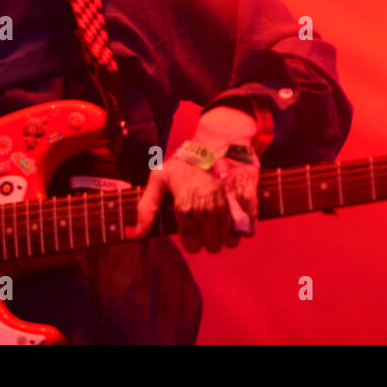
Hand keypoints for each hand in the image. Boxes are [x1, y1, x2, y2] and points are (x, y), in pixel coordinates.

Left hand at [126, 108, 260, 253]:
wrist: (218, 139)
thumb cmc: (186, 161)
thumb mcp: (160, 178)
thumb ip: (146, 207)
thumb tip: (137, 234)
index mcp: (186, 210)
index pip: (193, 246)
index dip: (192, 238)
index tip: (192, 226)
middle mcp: (208, 212)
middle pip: (213, 246)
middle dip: (209, 237)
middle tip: (206, 221)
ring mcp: (230, 208)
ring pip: (231, 241)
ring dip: (227, 234)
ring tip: (221, 219)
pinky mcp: (248, 200)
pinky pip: (250, 230)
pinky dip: (246, 228)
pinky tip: (237, 216)